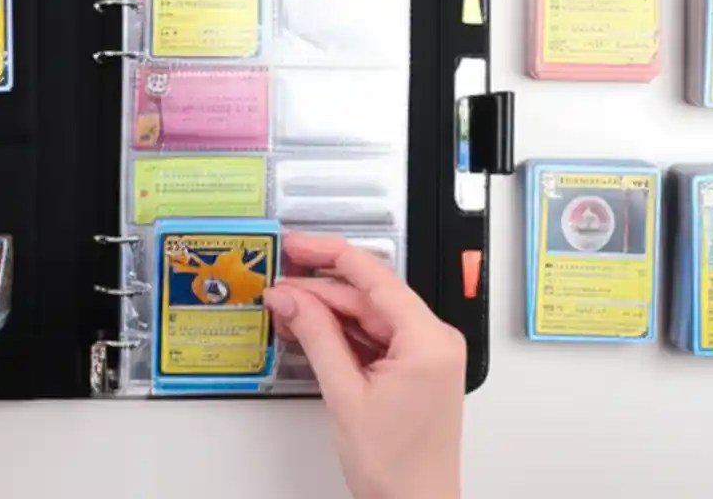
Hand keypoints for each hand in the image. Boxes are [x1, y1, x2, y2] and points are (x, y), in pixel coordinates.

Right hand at [264, 233, 465, 498]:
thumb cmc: (396, 467)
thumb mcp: (345, 394)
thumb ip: (316, 336)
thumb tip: (291, 297)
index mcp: (428, 341)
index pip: (374, 276)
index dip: (329, 254)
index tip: (297, 245)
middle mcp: (434, 341)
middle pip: (368, 295)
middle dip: (319, 289)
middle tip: (278, 287)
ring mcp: (425, 354)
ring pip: (368, 314)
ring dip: (327, 311)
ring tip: (286, 310)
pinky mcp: (413, 367)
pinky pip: (373, 335)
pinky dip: (340, 332)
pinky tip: (310, 330)